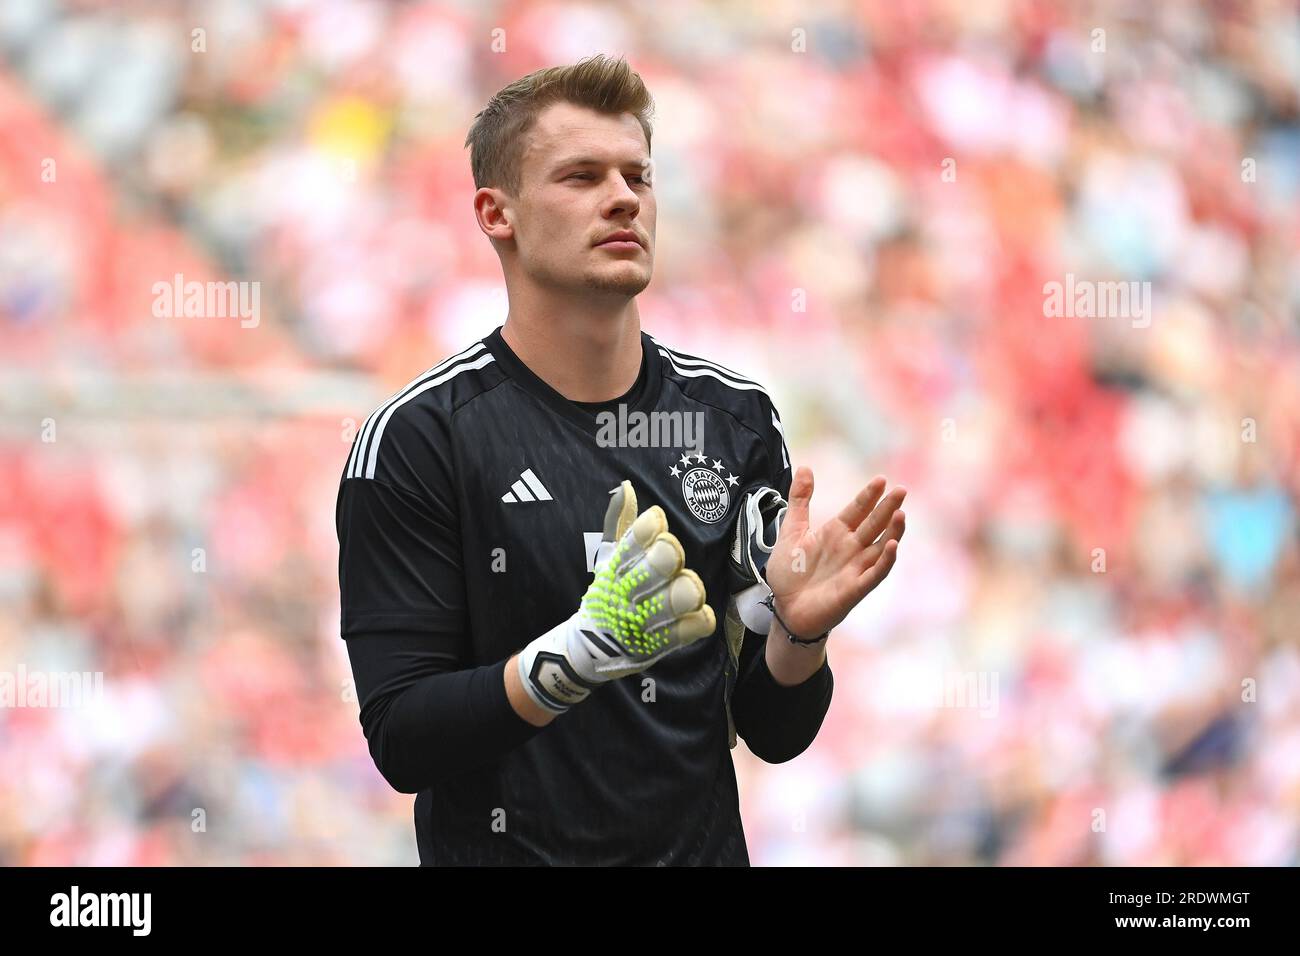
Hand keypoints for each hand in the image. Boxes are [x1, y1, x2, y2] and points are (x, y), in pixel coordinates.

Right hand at [516, 480, 715, 712]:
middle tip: (671, 551)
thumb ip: (620, 524)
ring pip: (667, 606)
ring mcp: (643, 622)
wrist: (593, 648)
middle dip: (661, 560)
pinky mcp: (659, 645)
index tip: (656, 519)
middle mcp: (629, 594)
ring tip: (691, 586)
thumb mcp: (611, 558)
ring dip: (680, 594)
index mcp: (617, 569)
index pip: (627, 547)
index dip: (642, 533)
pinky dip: (695, 624)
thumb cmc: (613, 592)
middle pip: (648, 574)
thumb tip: (626, 488)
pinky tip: (703, 615)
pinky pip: (682, 635)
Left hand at [764, 468, 905, 639]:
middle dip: (888, 508)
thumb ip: (799, 500)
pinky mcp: (855, 588)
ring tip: (901, 514)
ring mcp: (855, 567)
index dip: (869, 496)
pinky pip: (876, 573)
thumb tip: (805, 467)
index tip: (881, 480)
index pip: (858, 509)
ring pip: (882, 547)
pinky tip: (892, 546)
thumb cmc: (789, 573)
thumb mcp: (791, 531)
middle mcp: (851, 548)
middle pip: (874, 524)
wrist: (784, 609)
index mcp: (836, 532)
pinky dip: (886, 560)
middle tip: (901, 490)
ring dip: (893, 532)